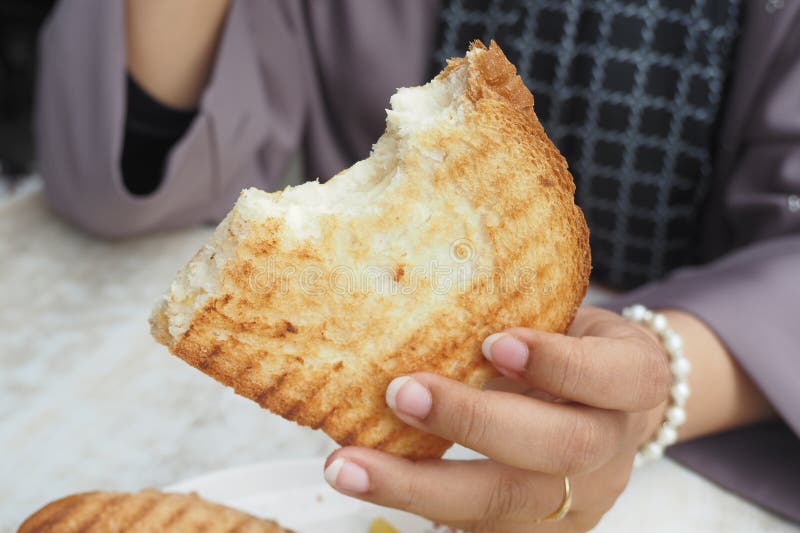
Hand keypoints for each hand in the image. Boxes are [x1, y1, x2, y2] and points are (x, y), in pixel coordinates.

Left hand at [323, 307, 671, 531]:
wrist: (609, 404)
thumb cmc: (571, 346)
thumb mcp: (565, 317)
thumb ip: (518, 313)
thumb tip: (414, 295)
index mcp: (634, 379)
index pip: (614, 376)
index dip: (558, 364)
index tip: (494, 341)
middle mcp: (614, 446)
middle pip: (559, 448)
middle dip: (473, 423)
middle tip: (400, 394)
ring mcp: (582, 498)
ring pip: (507, 503)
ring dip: (418, 485)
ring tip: (348, 465)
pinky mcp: (543, 529)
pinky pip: (479, 525)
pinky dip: (417, 502)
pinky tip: (367, 479)